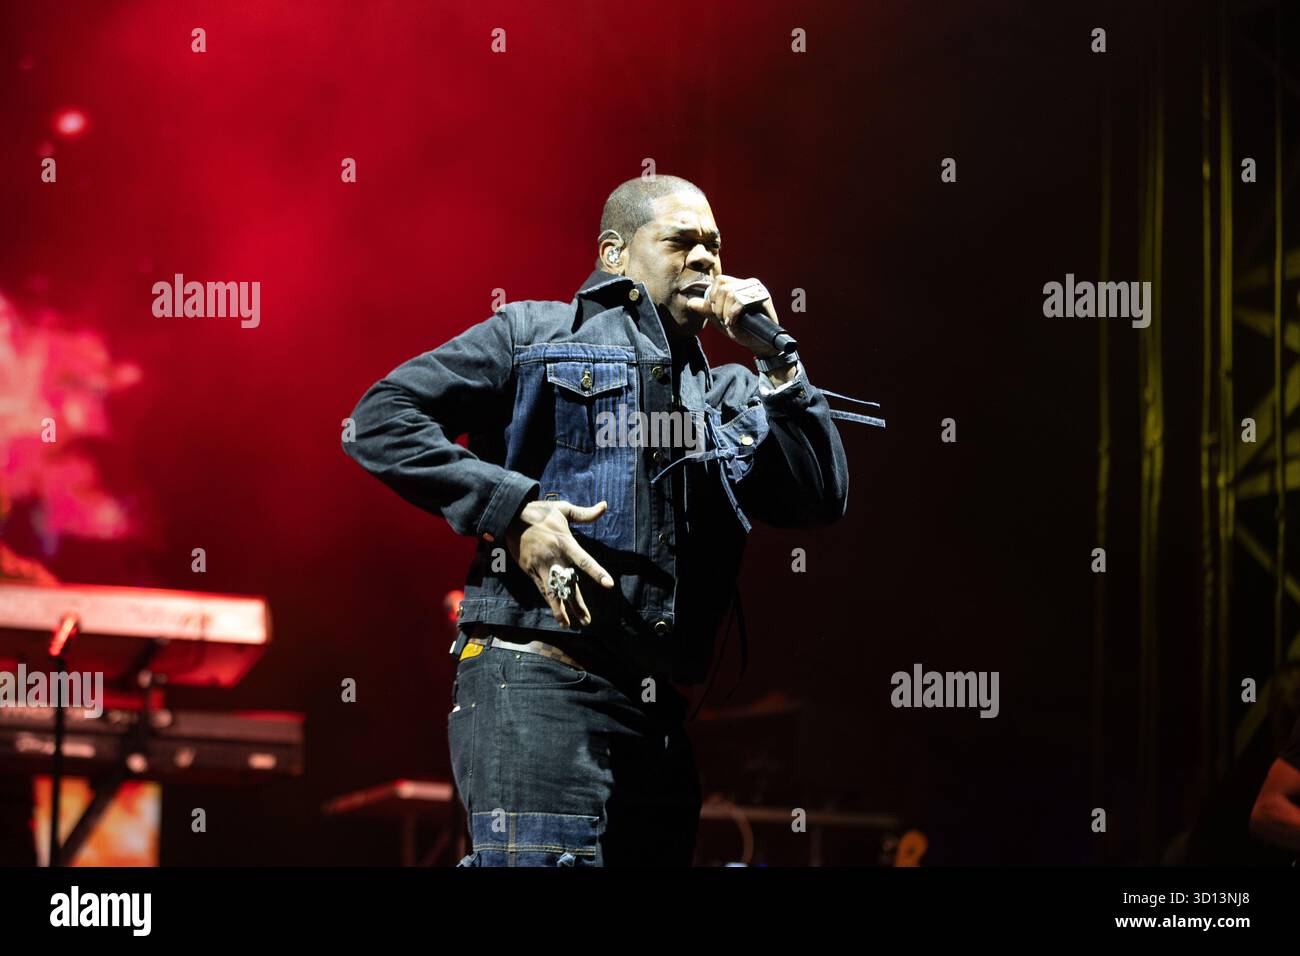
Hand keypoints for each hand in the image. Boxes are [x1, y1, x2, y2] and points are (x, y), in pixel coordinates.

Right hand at [504, 500, 615, 627]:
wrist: (510, 516)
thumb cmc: (539, 512)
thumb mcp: (563, 509)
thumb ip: (585, 513)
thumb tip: (604, 506)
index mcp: (565, 543)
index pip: (585, 561)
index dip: (597, 572)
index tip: (609, 584)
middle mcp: (554, 558)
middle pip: (568, 585)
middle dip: (577, 604)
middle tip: (587, 621)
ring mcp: (540, 566)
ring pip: (552, 592)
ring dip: (560, 609)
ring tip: (568, 625)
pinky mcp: (530, 570)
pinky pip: (541, 588)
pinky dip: (549, 601)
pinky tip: (556, 612)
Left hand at [683, 275, 785, 356]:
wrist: (761, 344)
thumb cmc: (744, 331)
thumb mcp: (721, 320)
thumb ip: (707, 310)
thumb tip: (691, 302)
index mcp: (739, 286)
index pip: (719, 280)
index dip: (712, 296)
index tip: (716, 312)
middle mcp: (748, 284)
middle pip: (722, 285)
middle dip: (717, 306)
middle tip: (724, 319)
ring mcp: (757, 289)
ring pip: (730, 292)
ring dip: (725, 311)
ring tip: (731, 322)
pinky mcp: (763, 297)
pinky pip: (740, 301)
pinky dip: (733, 314)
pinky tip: (735, 323)